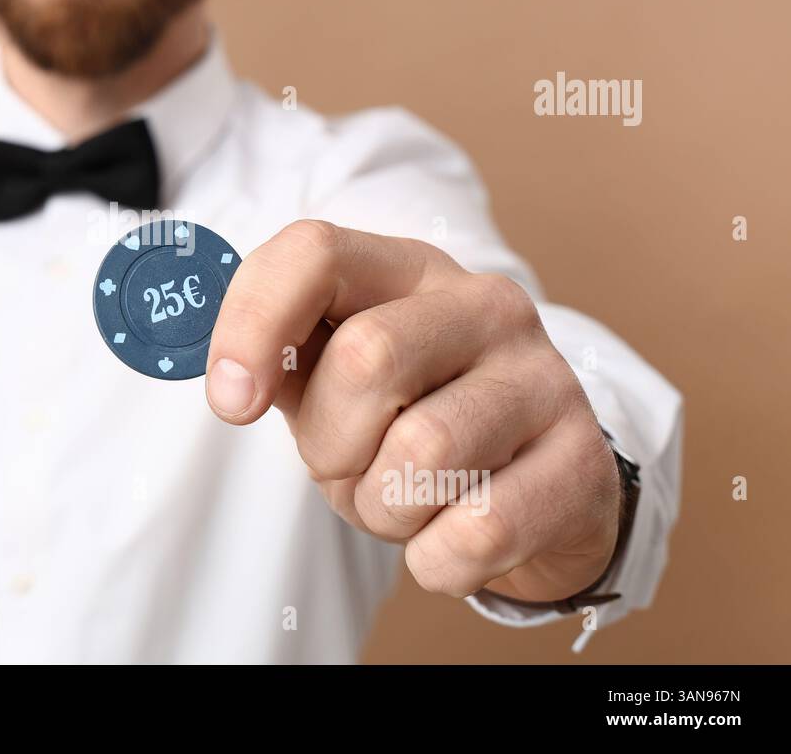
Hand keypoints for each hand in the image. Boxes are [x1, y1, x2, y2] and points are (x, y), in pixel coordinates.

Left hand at [205, 220, 622, 602]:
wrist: (537, 488)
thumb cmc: (414, 422)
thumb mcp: (336, 379)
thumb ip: (280, 359)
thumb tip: (229, 381)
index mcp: (407, 271)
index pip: (313, 252)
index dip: (252, 324)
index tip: (229, 400)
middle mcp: (485, 305)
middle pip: (366, 359)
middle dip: (330, 443)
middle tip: (347, 465)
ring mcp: (544, 378)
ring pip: (420, 456)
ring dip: (383, 509)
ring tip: (401, 501)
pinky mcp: (583, 460)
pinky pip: (473, 534)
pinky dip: (435, 560)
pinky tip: (450, 536)